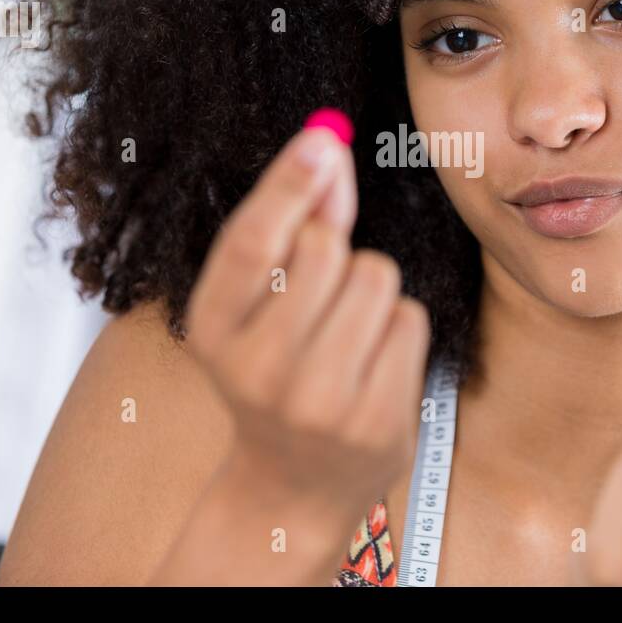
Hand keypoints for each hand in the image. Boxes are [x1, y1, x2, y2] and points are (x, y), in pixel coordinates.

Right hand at [184, 121, 430, 524]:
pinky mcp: (375, 421)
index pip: (250, 243)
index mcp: (211, 330)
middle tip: (321, 294)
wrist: (293, 483)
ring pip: (377, 278)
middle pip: (328, 250)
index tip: (321, 139)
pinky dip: (398, 329)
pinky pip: (410, 320)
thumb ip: (295, 223)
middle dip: (337, 251)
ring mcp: (319, 402)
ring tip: (346, 332)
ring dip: (372, 289)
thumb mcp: (262, 303)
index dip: (287, 185)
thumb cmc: (277, 368)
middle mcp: (257, 369)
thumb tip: (328, 144)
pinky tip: (371, 364)